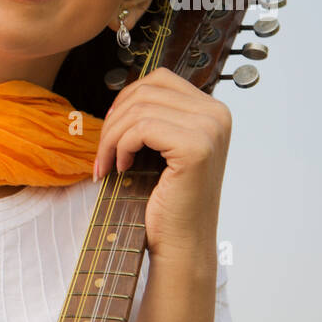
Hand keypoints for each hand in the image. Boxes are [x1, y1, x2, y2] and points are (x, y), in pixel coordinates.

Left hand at [92, 67, 230, 262]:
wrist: (181, 242)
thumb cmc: (168, 200)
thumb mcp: (161, 148)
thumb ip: (153, 117)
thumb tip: (121, 96)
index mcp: (212, 111)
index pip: (159, 80)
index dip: (125, 101)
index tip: (112, 131)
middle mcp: (217, 115)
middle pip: (146, 91)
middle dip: (114, 120)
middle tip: (104, 151)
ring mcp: (210, 129)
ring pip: (138, 109)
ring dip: (111, 137)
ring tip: (109, 163)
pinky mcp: (196, 147)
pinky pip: (141, 128)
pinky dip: (120, 147)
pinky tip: (121, 168)